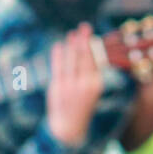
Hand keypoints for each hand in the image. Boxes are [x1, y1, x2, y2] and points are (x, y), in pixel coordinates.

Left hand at [47, 22, 103, 146]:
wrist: (69, 126)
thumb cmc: (82, 104)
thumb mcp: (91, 89)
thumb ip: (89, 72)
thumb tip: (88, 50)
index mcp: (95, 85)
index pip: (94, 60)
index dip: (92, 45)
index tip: (91, 34)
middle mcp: (84, 84)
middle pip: (84, 57)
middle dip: (84, 40)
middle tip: (84, 26)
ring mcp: (70, 86)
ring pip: (71, 60)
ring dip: (71, 45)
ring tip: (72, 34)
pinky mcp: (57, 88)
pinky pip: (57, 67)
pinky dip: (58, 55)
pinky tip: (58, 45)